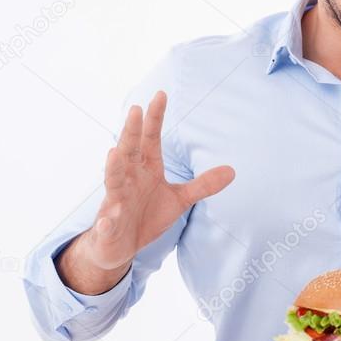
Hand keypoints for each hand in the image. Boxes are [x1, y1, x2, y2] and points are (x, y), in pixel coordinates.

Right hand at [58, 91, 234, 292]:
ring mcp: (116, 200)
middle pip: (129, 151)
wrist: (120, 246)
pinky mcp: (109, 225)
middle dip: (131, 132)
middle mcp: (129, 178)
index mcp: (146, 169)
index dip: (155, 118)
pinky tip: (108, 219)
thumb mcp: (180, 199)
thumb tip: (233, 171)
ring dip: (113, 167)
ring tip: (113, 152)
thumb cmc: (147, 215)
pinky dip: (108, 220)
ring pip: (113, 180)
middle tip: (135, 109)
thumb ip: (203, 184)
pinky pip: (107, 222)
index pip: (151, 139)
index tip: (161, 94)